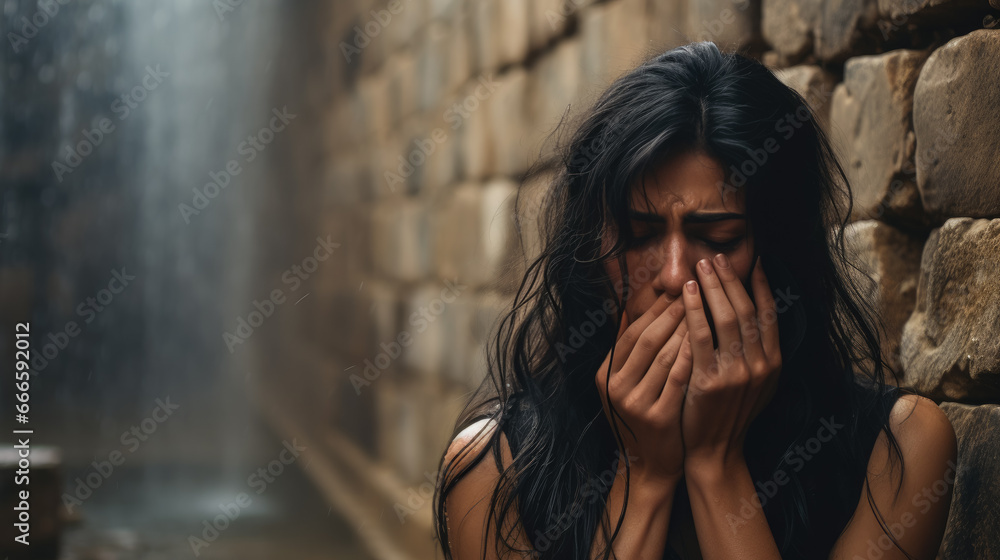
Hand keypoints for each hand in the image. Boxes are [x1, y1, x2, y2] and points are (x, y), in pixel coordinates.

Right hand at [594, 293, 693, 484]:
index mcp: (606, 375)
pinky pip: (679, 377)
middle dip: (674, 311)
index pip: (632, 332)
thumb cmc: (642, 417)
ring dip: (687, 328)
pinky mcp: (658, 417)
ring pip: (665, 354)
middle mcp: (616, 388)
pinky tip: (709, 341)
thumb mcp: (623, 384)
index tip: (677, 289)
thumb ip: (624, 349)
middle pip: (648, 338)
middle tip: (696, 290)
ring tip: (706, 309)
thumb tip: (625, 308)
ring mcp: (635, 403)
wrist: (649, 465)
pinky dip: (693, 355)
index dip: (656, 309)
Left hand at [680, 254, 781, 472]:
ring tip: (701, 267)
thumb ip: (757, 352)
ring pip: (726, 318)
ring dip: (713, 288)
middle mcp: (760, 365)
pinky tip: (686, 293)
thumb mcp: (755, 384)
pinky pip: (700, 336)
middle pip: (746, 310)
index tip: (753, 262)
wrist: (714, 450)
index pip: (770, 314)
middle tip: (716, 258)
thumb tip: (753, 313)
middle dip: (730, 280)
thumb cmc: (729, 413)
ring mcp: (736, 373)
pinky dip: (693, 310)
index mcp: (774, 364)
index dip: (761, 286)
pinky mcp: (709, 379)